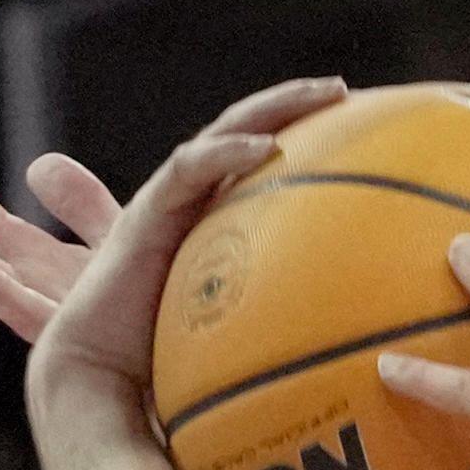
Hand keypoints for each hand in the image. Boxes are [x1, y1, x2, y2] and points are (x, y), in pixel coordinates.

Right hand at [22, 79, 348, 432]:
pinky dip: (226, 153)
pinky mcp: (144, 216)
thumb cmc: (168, 371)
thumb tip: (368, 357)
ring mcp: (168, 205)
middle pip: (247, 135)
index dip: (304, 140)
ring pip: (222, 135)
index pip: (263, 166)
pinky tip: (267, 148)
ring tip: (324, 92)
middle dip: (292, 104)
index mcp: (215, 225)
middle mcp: (193, 206)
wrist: (100, 377)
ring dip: (272, 108)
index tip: (361, 129)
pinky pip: (188, 171)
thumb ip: (290, 331)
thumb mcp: (246, 342)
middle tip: (344, 91)